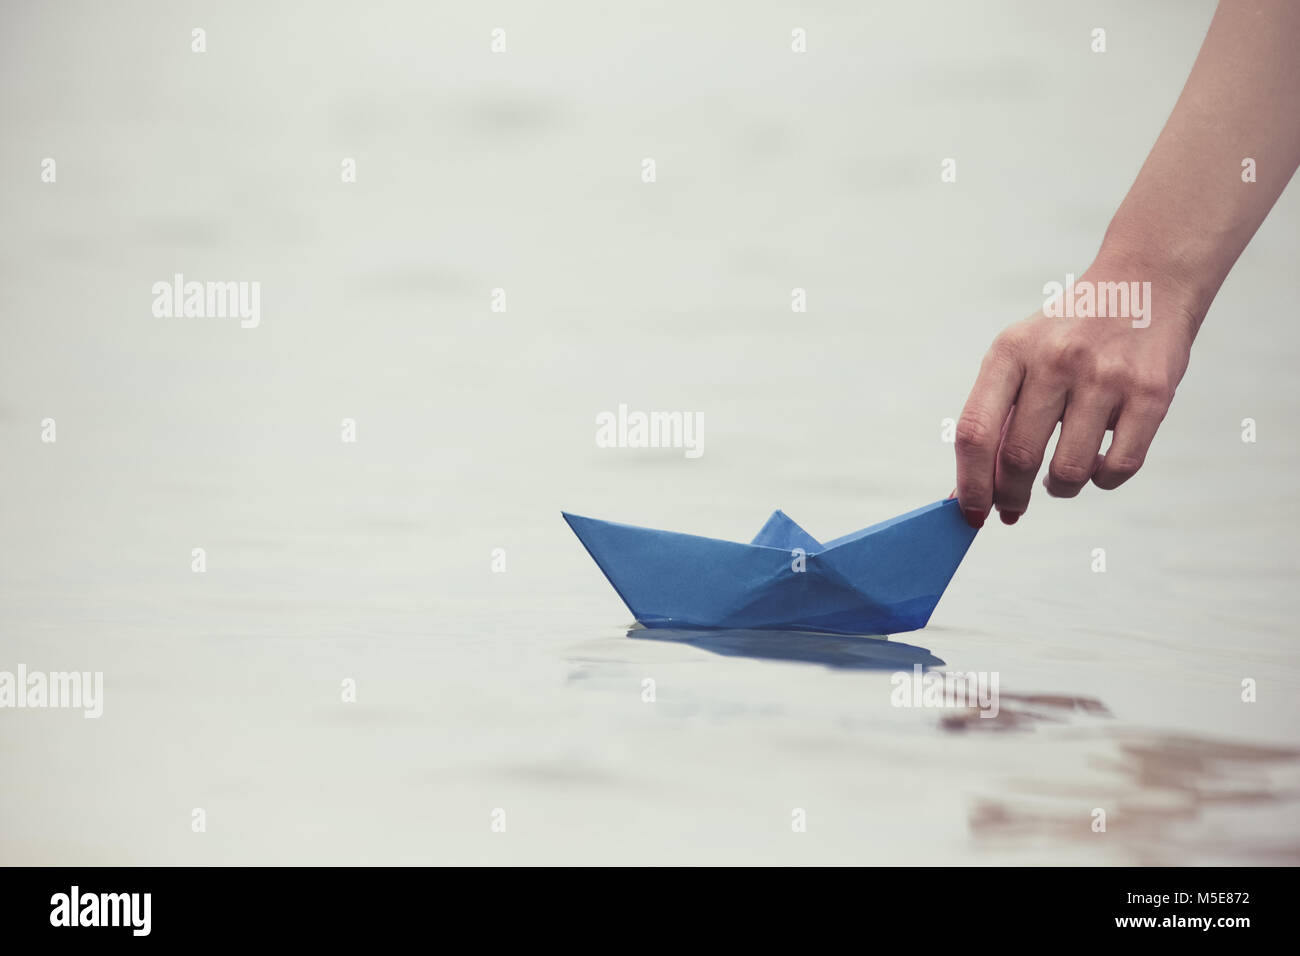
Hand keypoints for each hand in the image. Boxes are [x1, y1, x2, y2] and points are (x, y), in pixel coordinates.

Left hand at [954, 261, 1200, 526]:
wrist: (1145, 284)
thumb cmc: (1070, 335)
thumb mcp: (1021, 355)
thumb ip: (996, 416)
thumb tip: (969, 492)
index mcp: (1010, 351)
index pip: (975, 431)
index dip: (969, 483)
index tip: (972, 512)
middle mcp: (1055, 360)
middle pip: (1018, 457)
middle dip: (1011, 495)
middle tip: (1013, 506)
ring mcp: (1106, 376)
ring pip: (1069, 470)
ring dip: (1059, 488)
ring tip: (1059, 477)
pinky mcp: (1151, 393)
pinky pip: (1118, 467)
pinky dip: (1102, 480)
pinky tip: (1097, 465)